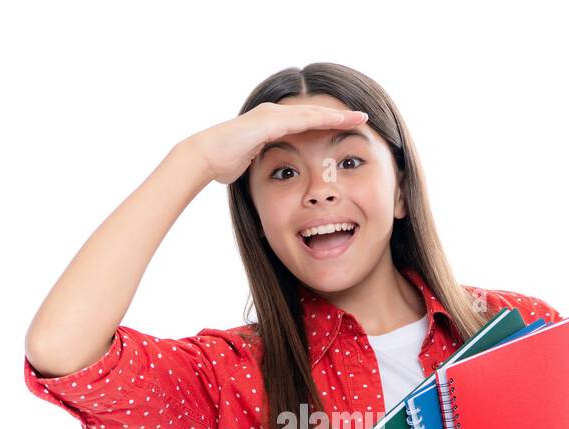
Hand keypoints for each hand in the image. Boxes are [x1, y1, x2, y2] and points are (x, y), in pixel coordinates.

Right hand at [181, 102, 368, 186]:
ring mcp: (271, 115)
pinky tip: (338, 120)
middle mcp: (274, 115)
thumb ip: (265, 163)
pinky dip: (321, 119)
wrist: (204, 157)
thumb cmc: (224, 163)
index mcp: (273, 125)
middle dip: (339, 116)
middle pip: (314, 114)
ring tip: (359, 117)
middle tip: (364, 117)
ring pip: (311, 113)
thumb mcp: (252, 163)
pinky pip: (301, 119)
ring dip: (336, 115)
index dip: (329, 125)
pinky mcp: (268, 121)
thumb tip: (273, 176)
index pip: (307, 124)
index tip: (349, 129)